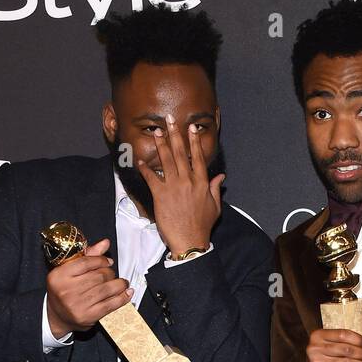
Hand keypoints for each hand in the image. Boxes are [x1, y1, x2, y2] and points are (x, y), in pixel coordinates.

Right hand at [46, 238, 132, 334]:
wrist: (57, 316)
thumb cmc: (64, 290)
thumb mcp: (69, 271)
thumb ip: (87, 256)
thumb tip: (105, 243)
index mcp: (59, 276)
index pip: (86, 262)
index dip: (101, 260)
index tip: (108, 262)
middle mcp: (67, 290)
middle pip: (98, 276)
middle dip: (110, 273)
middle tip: (112, 275)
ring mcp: (78, 304)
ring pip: (106, 289)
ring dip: (119, 285)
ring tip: (122, 283)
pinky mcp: (88, 316)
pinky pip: (110, 304)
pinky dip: (122, 298)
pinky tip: (127, 293)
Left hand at [136, 115, 222, 255]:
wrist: (190, 241)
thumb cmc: (203, 226)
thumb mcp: (214, 207)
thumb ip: (215, 189)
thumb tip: (221, 177)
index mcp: (201, 183)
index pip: (197, 157)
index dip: (193, 141)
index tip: (190, 128)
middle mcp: (187, 181)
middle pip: (180, 153)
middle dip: (174, 134)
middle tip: (169, 120)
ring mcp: (173, 187)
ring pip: (166, 161)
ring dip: (160, 144)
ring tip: (156, 132)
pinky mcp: (160, 196)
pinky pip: (151, 178)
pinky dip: (145, 169)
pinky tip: (140, 160)